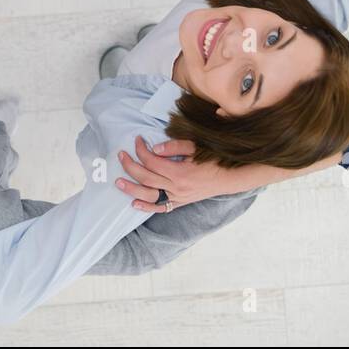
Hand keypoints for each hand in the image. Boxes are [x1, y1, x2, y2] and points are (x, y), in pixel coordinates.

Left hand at [115, 137, 232, 211]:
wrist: (231, 177)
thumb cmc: (214, 158)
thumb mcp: (196, 147)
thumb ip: (175, 147)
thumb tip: (154, 148)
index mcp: (180, 172)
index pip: (152, 161)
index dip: (141, 150)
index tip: (137, 140)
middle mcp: (177, 187)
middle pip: (146, 178)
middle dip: (130, 166)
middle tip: (120, 155)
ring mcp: (178, 197)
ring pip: (149, 195)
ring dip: (132, 189)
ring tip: (118, 182)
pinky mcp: (181, 203)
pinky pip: (161, 208)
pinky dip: (147, 207)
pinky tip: (134, 204)